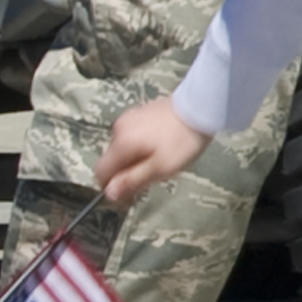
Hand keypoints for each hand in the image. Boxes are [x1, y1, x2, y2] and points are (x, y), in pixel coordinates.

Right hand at [96, 98, 212, 210]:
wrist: (200, 108)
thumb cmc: (184, 137)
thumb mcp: (160, 168)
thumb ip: (132, 181)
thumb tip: (110, 193)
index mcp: (122, 142)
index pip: (100, 172)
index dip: (111, 186)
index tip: (126, 194)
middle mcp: (121, 128)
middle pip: (113, 160)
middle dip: (127, 172)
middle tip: (151, 176)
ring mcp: (130, 118)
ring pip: (123, 148)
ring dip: (135, 159)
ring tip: (160, 160)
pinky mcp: (140, 114)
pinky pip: (133, 136)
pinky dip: (142, 146)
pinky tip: (161, 147)